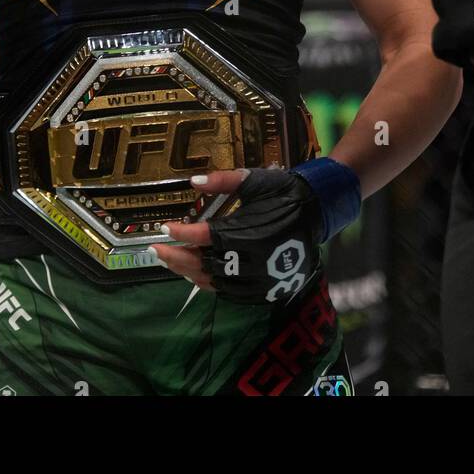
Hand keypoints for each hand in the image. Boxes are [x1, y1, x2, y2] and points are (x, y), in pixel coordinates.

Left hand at [150, 166, 324, 303]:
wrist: (317, 212)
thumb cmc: (283, 192)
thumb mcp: (254, 179)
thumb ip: (223, 181)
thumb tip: (192, 181)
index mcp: (249, 232)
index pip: (206, 237)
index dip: (183, 234)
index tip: (165, 228)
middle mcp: (253, 259)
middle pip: (206, 265)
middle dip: (178, 257)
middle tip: (156, 250)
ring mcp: (261, 279)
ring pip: (216, 283)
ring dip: (191, 272)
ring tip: (172, 261)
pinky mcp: (267, 289)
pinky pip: (231, 293)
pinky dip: (211, 284)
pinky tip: (197, 273)